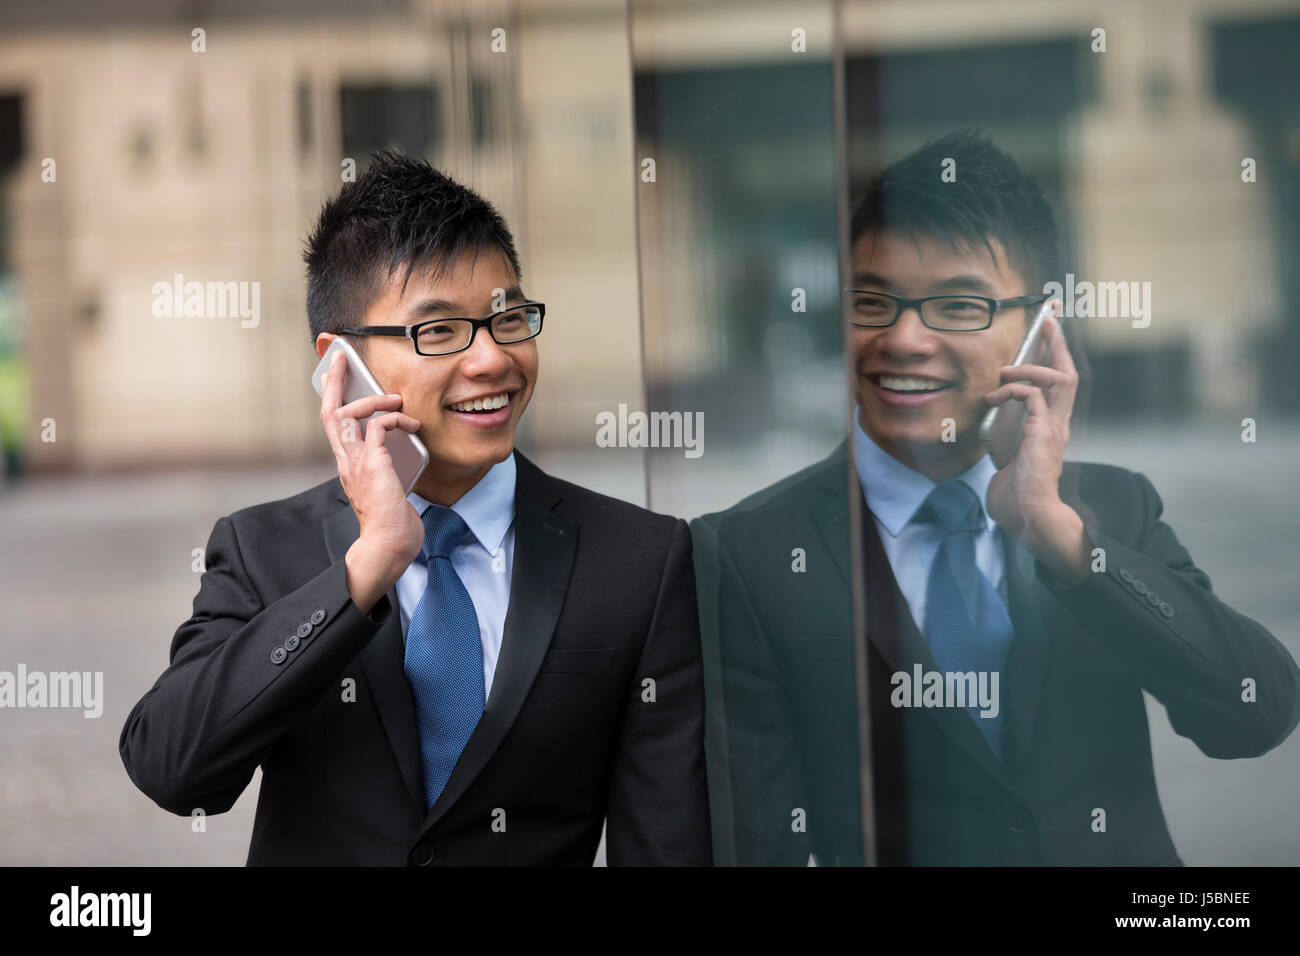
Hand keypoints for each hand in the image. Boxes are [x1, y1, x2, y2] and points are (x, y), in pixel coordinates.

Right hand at [319, 349, 424, 611]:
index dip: (331, 396)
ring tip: (394, 398)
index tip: (332, 375)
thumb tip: (403, 447)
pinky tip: (411, 423)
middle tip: (342, 359)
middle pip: (329, 411)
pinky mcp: (374, 464)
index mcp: (347, 464)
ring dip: (372, 399)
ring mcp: (356, 462)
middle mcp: (346, 461)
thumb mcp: (387, 486)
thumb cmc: (391, 523)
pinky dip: (395, 418)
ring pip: (347, 414)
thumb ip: (388, 465)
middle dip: (334, 381)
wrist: (388, 546)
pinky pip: (379, 427)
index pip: (332, 424)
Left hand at [982, 312, 1090, 583]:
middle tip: (1047, 320)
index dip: (1055, 357)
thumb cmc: (1015, 493)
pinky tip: (994, 396)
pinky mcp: (1043, 432)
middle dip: (1058, 344)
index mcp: (1051, 426)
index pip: (1059, 384)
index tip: (1047, 333)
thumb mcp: (1005, 454)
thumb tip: (988, 415)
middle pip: (1069, 372)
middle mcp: (1059, 423)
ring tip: (1005, 370)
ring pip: (1059, 378)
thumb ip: (1003, 432)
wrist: (1027, 516)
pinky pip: (1032, 395)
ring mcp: (1054, 427)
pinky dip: (1013, 388)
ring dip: (1031, 366)